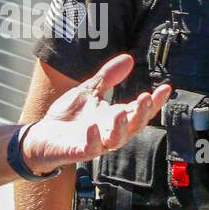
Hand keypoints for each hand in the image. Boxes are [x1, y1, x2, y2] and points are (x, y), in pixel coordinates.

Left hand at [21, 54, 171, 173]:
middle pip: (134, 126)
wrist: (43, 135)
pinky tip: (92, 127)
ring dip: (121, 127)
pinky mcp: (78, 151)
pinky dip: (92, 139)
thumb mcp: (89, 90)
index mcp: (114, 116)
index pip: (139, 110)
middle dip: (142, 114)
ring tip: (122, 112)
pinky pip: (89, 148)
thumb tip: (129, 58)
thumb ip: (108, 77)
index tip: (166, 88)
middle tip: (147, 98)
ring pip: (116, 140)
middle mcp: (109, 131)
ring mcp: (95, 142)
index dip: (155, 102)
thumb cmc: (68, 116)